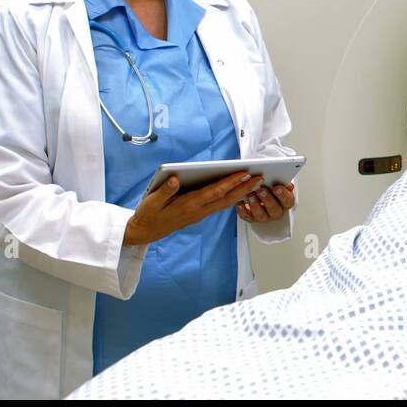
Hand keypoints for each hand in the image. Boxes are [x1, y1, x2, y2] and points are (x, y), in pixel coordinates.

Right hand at [124, 172, 264, 245]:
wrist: (145, 232)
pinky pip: (220, 206)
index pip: (214, 192)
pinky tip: (240, 192)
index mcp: (188, 205)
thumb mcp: (151, 201)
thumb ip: (164, 191)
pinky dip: (232, 198)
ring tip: (255, 183)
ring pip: (225, 203)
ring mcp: (200, 214)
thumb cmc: (148, 214)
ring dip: (241, 193)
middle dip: (244, 188)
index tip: (244, 173)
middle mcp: (198, 211)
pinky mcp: (199, 214)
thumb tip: (174, 179)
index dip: (230, 182)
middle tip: (260, 178)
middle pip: (226, 199)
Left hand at [235, 182, 295, 223]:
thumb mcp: (280, 184)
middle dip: (267, 199)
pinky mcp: (251, 218)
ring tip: (250, 195)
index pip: (288, 200)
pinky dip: (242, 210)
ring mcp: (264, 217)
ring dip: (254, 204)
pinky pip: (246, 216)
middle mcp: (276, 212)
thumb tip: (288, 184)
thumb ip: (283, 182)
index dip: (283, 195)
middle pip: (274, 209)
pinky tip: (239, 202)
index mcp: (285, 203)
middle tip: (261, 190)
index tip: (277, 187)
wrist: (263, 198)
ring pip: (260, 214)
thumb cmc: (272, 189)